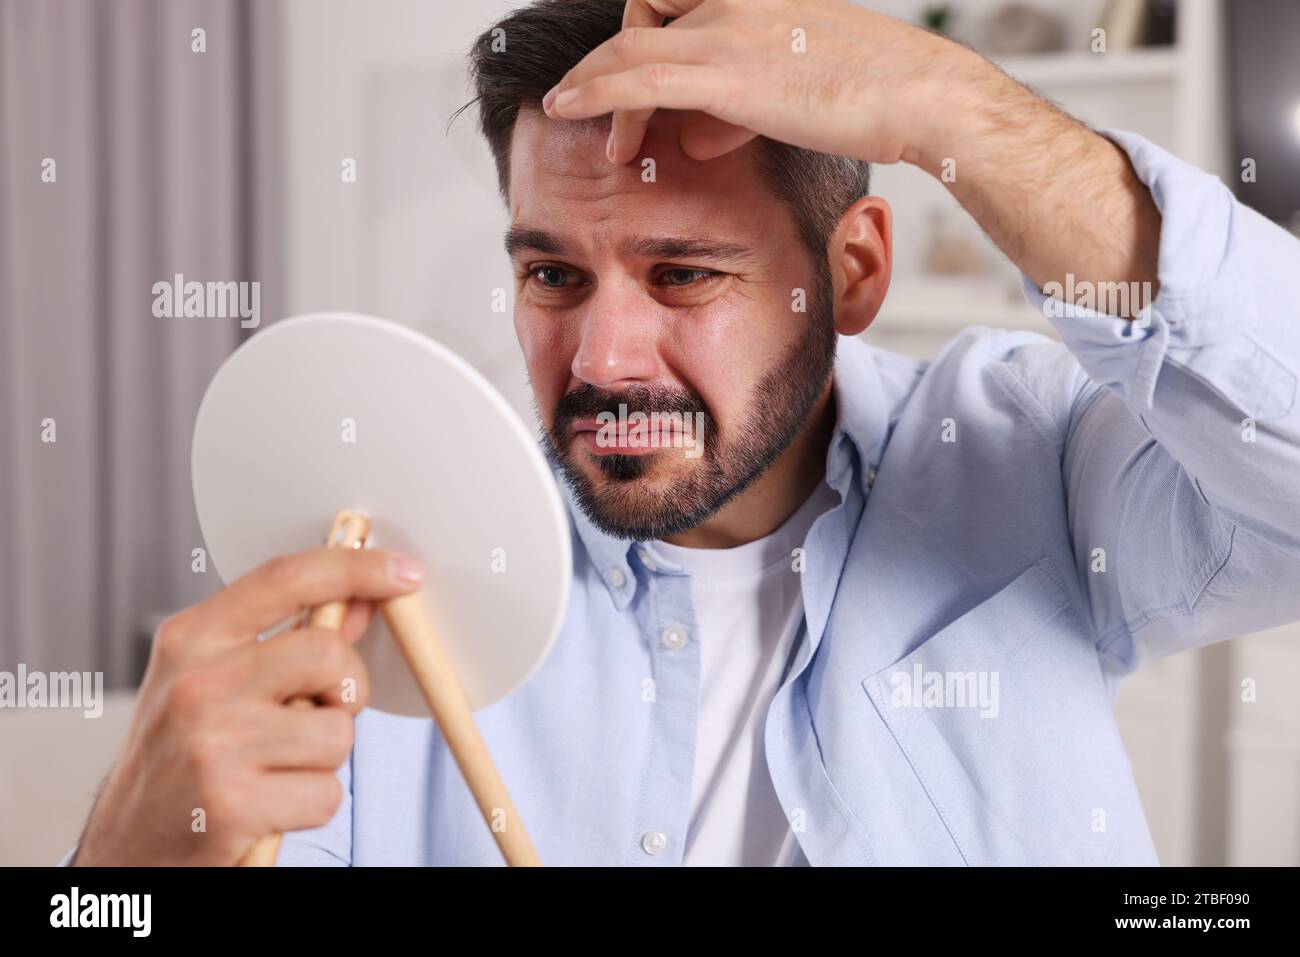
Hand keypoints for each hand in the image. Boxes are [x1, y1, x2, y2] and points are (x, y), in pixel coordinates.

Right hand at [72, 547, 424, 865]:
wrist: (130, 840)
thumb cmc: (182, 751)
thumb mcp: (218, 678)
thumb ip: (291, 638)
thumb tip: (360, 600)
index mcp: (191, 639)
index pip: (285, 579)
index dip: (355, 567)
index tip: (405, 571)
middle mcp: (196, 685)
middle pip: (328, 654)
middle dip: (347, 687)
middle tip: (322, 710)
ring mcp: (212, 745)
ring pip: (338, 733)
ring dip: (326, 757)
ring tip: (279, 764)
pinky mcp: (231, 805)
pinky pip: (327, 794)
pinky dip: (313, 803)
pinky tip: (271, 804)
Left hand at [544, 0, 1158, 310]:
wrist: (923, 98)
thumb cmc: (870, 100)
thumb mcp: (791, 97)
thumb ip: (736, 108)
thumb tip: (695, 135)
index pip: (669, 7)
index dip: (636, 48)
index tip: (632, 99)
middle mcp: (735, 0)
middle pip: (642, 16)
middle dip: (612, 68)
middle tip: (611, 125)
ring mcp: (730, 28)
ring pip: (630, 46)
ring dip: (595, 87)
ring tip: (576, 120)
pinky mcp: (728, 69)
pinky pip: (636, 73)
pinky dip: (593, 89)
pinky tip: (565, 106)